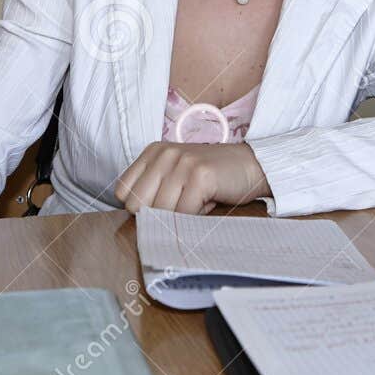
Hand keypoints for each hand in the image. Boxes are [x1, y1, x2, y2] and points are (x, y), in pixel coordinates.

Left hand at [115, 142, 270, 213]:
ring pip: (160, 212)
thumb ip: (152, 190)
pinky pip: (183, 214)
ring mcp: (181, 163)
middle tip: (181, 206)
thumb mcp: (174, 175)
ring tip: (196, 202)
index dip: (141, 207)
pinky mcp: (199, 176)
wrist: (251, 166)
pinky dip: (194, 218)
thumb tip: (134, 221)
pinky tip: (207, 203)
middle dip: (157, 215)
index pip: (123, 192)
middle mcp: (163, 154)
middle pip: (137, 205)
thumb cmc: (211, 177)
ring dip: (179, 217)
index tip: (161, 206)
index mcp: (152, 152)